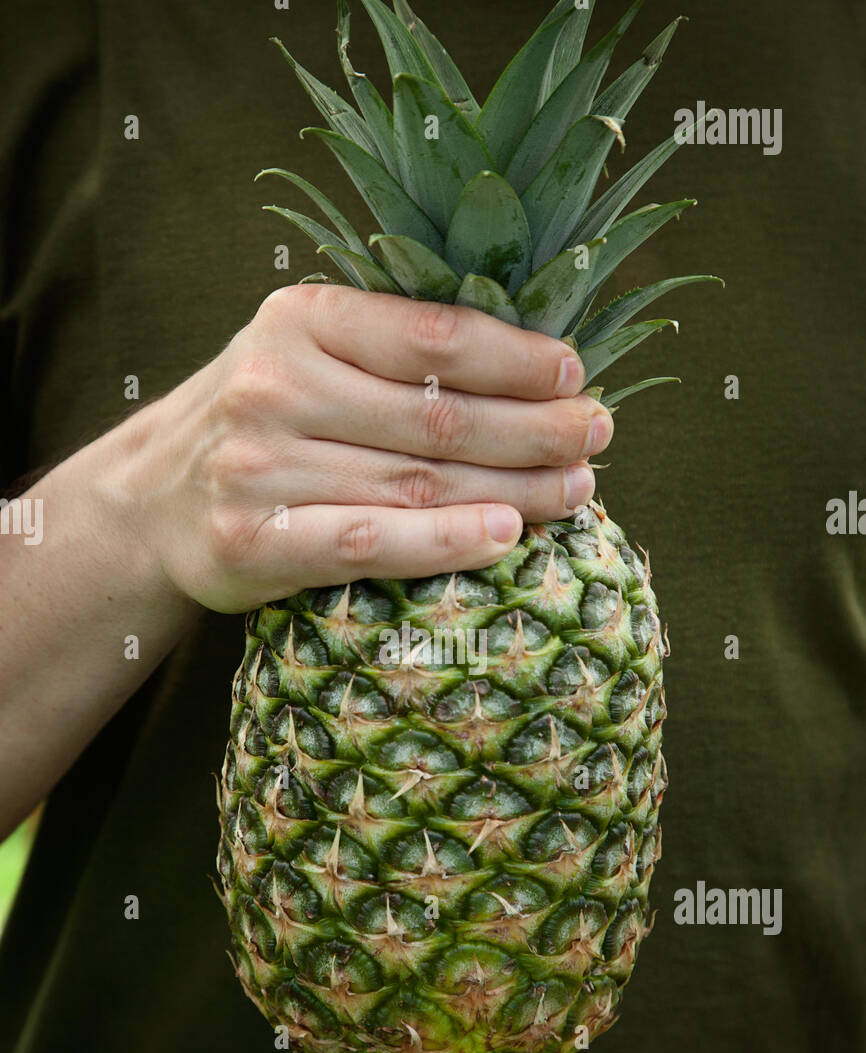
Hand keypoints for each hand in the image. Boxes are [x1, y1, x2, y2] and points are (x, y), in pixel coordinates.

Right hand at [138, 283, 613, 612]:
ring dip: (515, 489)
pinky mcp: (254, 541)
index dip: (516, 357)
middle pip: (439, 415)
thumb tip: (534, 361)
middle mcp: (275, 385)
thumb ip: (392, 348)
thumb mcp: (306, 352)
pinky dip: (446, 543)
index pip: (432, 335)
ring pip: (417, 482)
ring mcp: (259, 466)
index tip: (577, 374)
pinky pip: (371, 543)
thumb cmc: (261, 419)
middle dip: (535, 428)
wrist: (150, 501)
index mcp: (299, 318)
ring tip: (578, 490)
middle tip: (599, 435)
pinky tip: (508, 536)